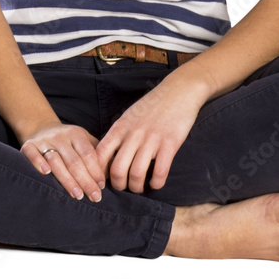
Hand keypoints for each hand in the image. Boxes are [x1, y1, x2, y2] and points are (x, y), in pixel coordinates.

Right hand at [20, 122, 106, 201]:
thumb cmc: (68, 142)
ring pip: (55, 161)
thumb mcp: (84, 141)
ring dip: (67, 179)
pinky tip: (46, 173)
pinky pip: (32, 153)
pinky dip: (38, 162)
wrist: (41, 128)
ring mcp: (44, 140)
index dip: (95, 170)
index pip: (88, 153)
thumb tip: (113, 172)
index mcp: (76, 134)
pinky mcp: (29, 145)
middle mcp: (60, 136)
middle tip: (94, 197)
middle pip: (74, 161)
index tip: (101, 186)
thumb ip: (98, 154)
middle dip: (85, 181)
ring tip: (77, 195)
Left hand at [95, 77, 203, 192]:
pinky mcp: (170, 143)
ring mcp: (152, 139)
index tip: (103, 180)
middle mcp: (133, 134)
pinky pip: (160, 172)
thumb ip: (119, 134)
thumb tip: (107, 157)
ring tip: (140, 187)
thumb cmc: (153, 105)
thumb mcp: (129, 116)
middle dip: (118, 185)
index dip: (98, 172)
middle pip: (117, 170)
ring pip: (136, 174)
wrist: (179, 90)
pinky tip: (156, 182)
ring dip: (137, 187)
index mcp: (120, 127)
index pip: (100, 154)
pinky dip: (156, 183)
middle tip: (124, 187)